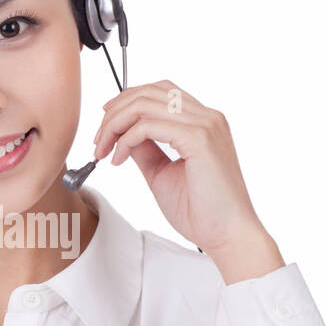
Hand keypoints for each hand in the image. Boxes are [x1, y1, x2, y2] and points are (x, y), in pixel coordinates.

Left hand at [92, 79, 285, 280]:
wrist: (227, 234)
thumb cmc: (202, 211)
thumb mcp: (162, 173)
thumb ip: (145, 150)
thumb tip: (122, 135)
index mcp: (203, 122)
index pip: (160, 91)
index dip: (127, 100)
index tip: (106, 122)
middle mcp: (207, 117)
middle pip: (149, 92)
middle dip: (115, 112)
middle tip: (98, 141)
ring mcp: (205, 125)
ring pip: (145, 104)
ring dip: (115, 124)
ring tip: (103, 150)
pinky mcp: (199, 139)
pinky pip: (148, 125)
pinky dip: (126, 139)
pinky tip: (119, 159)